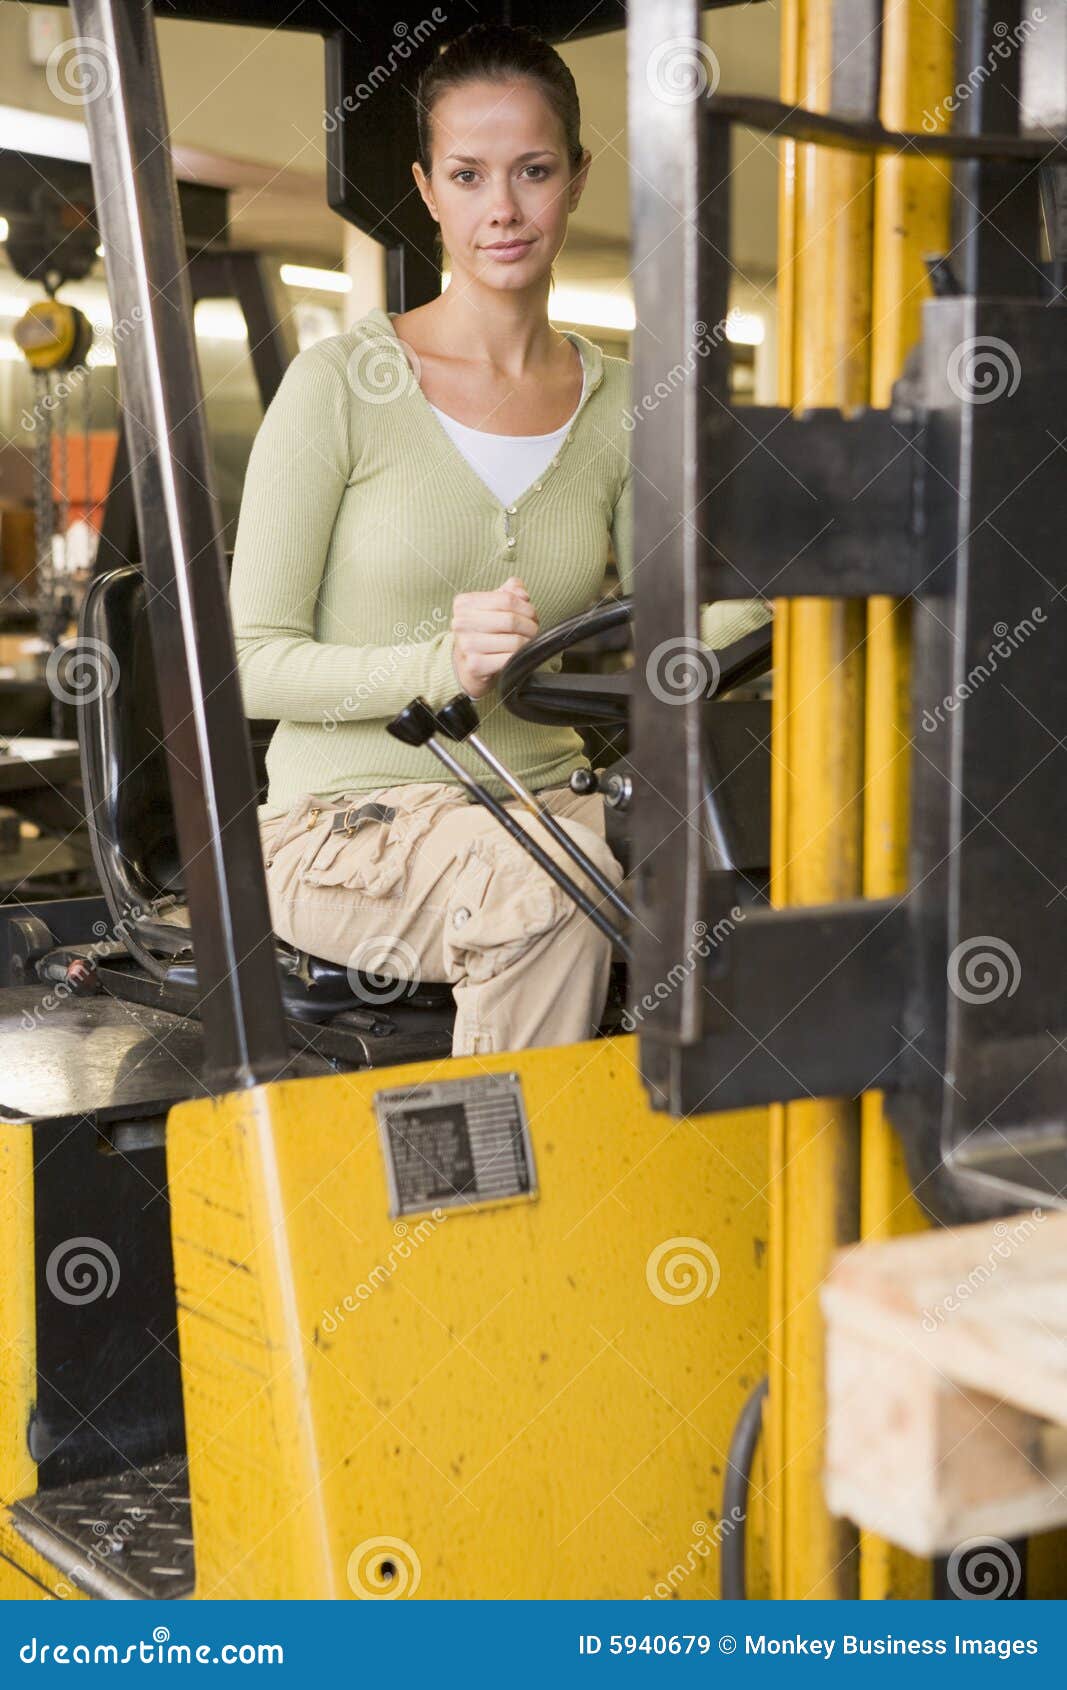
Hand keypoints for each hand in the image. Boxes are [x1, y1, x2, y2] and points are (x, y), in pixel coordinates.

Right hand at [450, 576, 539, 699]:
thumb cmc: (482, 633)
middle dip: (530, 626)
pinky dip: (519, 657)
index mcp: (464, 603)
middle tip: (533, 631)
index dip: (526, 607)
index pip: (507, 599)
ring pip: (513, 640)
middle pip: (511, 619)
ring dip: (528, 642)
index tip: (532, 615)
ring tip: (527, 642)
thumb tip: (521, 592)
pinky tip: (518, 656)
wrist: (466, 665)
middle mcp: (461, 622)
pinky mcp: (475, 665)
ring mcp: (466, 645)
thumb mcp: (492, 607)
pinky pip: (509, 659)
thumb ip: (508, 593)